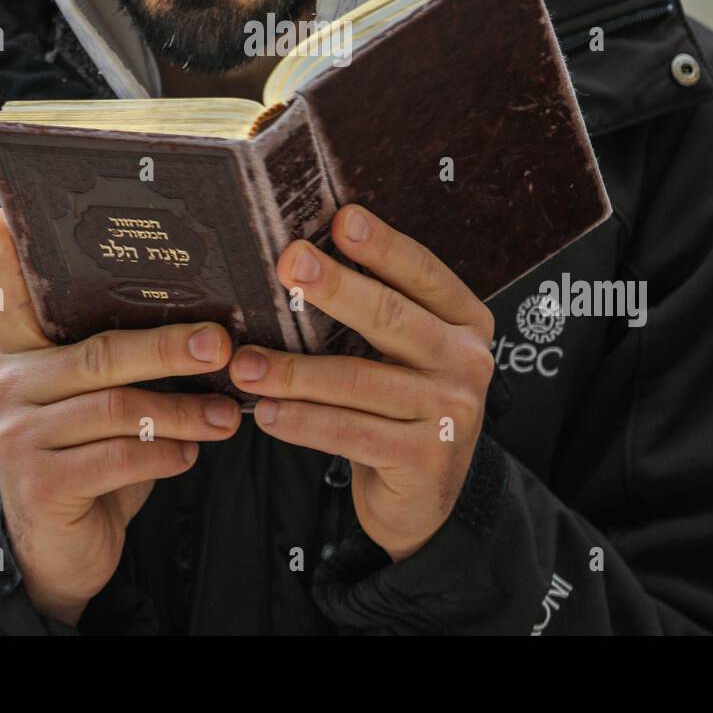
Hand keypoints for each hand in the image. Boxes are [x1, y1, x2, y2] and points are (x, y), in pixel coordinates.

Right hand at [0, 208, 241, 624]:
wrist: (62, 551)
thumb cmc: (93, 458)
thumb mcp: (99, 402)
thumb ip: (118, 358)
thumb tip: (202, 321)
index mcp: (22, 355)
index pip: (11, 298)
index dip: (6, 258)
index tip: (2, 215)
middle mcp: (9, 387)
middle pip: (98, 353)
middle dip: (166, 346)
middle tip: (220, 344)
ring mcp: (17, 436)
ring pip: (115, 409)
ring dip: (182, 409)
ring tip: (228, 414)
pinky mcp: (38, 484)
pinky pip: (116, 459)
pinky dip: (164, 455)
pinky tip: (191, 453)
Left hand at [229, 204, 494, 562]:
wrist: (426, 495)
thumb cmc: (400, 404)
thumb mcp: (405, 352)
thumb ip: (377, 310)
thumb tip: (301, 258)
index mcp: (465, 320)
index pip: (423, 273)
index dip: (383, 245)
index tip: (343, 218)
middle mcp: (467, 361)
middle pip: (392, 317)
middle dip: (336, 287)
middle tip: (289, 264)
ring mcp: (451, 413)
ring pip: (358, 381)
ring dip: (293, 371)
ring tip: (244, 363)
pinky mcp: (424, 459)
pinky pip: (349, 432)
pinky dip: (302, 421)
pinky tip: (265, 412)